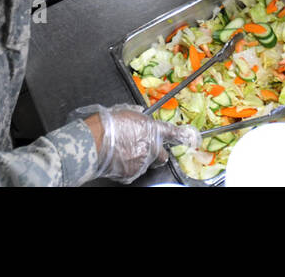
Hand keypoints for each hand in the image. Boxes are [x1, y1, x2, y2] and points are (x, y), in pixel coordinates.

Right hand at [75, 103, 198, 182]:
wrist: (93, 141)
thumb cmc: (107, 124)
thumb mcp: (125, 111)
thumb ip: (137, 116)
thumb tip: (140, 114)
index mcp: (152, 129)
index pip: (172, 133)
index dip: (182, 136)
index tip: (191, 139)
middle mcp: (151, 147)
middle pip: (162, 155)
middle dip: (157, 154)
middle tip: (143, 149)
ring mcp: (142, 162)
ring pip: (147, 164)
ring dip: (139, 160)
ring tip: (123, 153)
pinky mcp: (132, 174)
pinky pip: (134, 172)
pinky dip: (128, 168)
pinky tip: (118, 160)